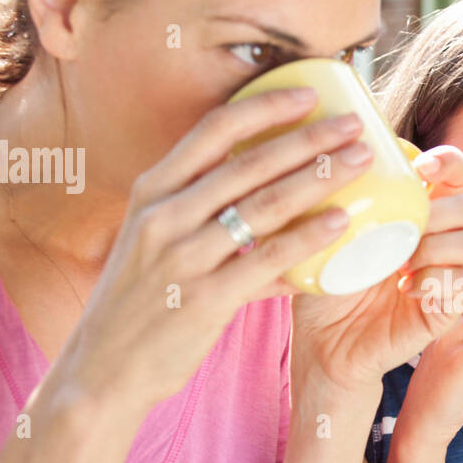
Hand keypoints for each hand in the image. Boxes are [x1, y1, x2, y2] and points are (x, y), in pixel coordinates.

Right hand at [55, 88, 376, 412]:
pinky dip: (308, 239)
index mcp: (152, 192)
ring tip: (360, 162)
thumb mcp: (153, 244)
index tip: (308, 93)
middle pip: (250, 163)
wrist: (102, 369)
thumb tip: (261, 200)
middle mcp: (164, 216)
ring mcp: (183, 257)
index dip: (265, 106)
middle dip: (309, 138)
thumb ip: (200, 218)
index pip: (213, 130)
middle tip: (355, 125)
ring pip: (265, 205)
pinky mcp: (205, 298)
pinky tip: (340, 224)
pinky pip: (268, 259)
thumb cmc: (136, 305)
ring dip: (319, 178)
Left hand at [291, 146, 462, 392]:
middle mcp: (437, 239)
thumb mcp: (328, 231)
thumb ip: (343, 195)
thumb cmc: (325, 282)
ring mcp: (446, 273)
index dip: (451, 163)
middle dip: (439, 211)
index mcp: (416, 212)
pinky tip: (405, 289)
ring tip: (402, 262)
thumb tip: (337, 153)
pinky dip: (435, 280)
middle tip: (404, 229)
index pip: (457, 174)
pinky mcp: (447, 307)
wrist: (322, 341)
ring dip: (438, 246)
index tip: (422, 168)